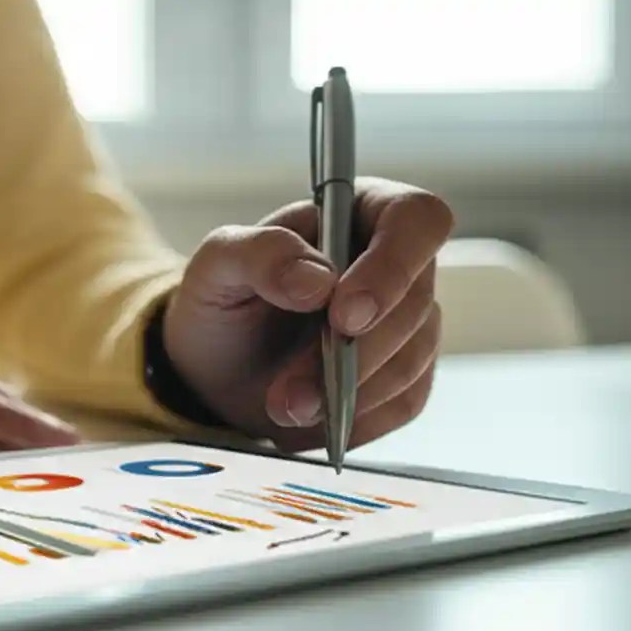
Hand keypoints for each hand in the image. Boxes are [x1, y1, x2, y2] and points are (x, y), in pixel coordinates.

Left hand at [163, 177, 452, 451]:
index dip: (394, 267)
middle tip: (290, 388)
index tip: (345, 316)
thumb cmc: (220, 303)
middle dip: (351, 354)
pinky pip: (405, 401)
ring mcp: (406, 320)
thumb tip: (316, 278)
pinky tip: (315, 418)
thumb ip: (260, 254)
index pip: (416, 219)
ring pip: (412, 358)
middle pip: (415, 302)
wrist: (214, 370)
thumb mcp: (216, 267)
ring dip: (347, 393)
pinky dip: (357, 418)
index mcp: (357, 212)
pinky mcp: (404, 375)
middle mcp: (392, 262)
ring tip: (285, 406)